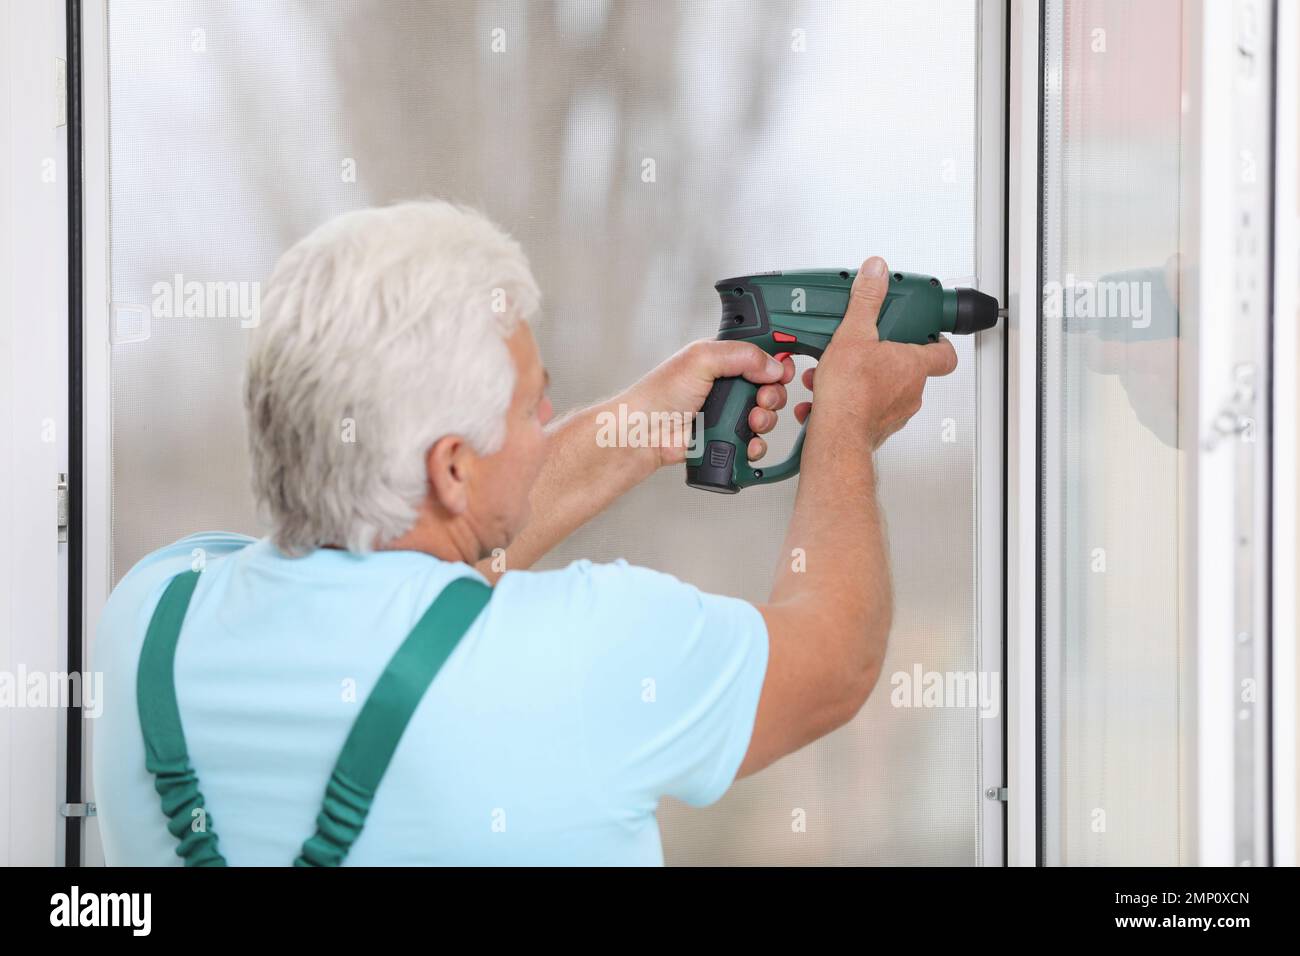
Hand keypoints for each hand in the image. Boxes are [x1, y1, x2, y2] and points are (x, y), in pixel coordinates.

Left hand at [621, 339, 795, 467]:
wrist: (646, 434)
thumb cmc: (661, 393)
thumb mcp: (702, 359)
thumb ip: (741, 355)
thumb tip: (774, 365)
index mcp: (723, 360)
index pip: (762, 356)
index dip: (777, 363)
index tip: (782, 372)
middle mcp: (728, 385)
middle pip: (771, 387)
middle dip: (773, 395)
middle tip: (762, 399)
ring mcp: (728, 413)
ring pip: (767, 416)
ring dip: (766, 419)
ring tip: (751, 422)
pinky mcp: (727, 438)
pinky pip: (755, 442)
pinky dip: (757, 444)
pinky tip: (748, 443)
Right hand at [797, 256, 957, 449]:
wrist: (836, 437)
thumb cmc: (851, 394)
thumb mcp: (854, 333)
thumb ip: (866, 300)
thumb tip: (876, 272)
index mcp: (914, 365)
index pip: (945, 352)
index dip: (938, 340)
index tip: (927, 332)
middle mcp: (911, 391)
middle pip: (908, 369)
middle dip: (881, 357)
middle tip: (864, 349)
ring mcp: (895, 413)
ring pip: (882, 390)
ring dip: (859, 379)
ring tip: (834, 373)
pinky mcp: (875, 429)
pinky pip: (864, 410)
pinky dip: (846, 402)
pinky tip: (824, 397)